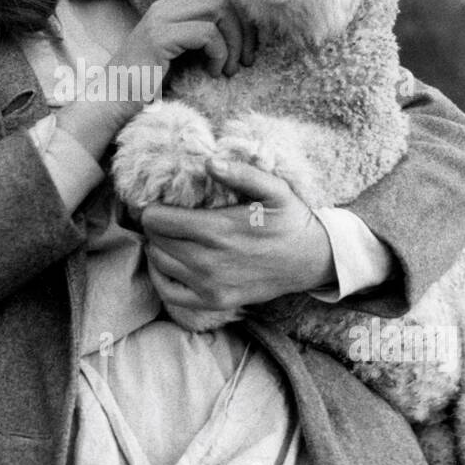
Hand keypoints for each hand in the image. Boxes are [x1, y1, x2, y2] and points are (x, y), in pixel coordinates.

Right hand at [55, 0, 256, 162]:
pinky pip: (207, 34)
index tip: (247, 47)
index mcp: (171, 7)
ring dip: (235, 42)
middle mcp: (165, 7)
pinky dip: (219, 54)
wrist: (111, 101)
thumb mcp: (180, 55)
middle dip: (244, 26)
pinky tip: (213, 73)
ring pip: (219, 9)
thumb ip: (201, 38)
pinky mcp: (159, 38)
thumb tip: (245, 34)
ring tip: (229, 69)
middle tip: (246, 59)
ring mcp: (160, 20)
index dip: (242, 15)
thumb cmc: (147, 86)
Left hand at [141, 157, 335, 314]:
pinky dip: (162, 277)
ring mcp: (209, 285)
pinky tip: (171, 263)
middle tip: (167, 217)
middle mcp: (208, 261)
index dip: (153, 208)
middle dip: (155, 226)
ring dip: (159, 247)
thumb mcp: (274, 189)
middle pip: (154, 240)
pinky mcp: (213, 301)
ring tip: (172, 236)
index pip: (156, 220)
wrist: (311, 260)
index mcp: (218, 230)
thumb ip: (241, 173)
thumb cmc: (289, 220)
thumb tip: (208, 162)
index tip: (162, 203)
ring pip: (159, 263)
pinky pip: (169, 293)